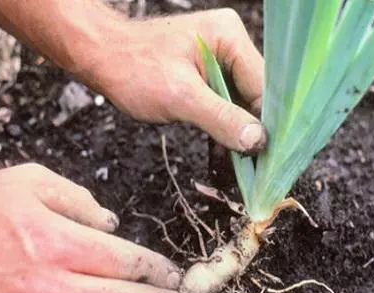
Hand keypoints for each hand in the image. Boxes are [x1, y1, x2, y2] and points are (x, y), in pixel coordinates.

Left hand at [84, 8, 265, 153]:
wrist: (101, 60)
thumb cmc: (133, 69)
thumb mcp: (180, 97)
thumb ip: (221, 118)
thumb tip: (257, 141)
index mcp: (229, 38)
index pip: (264, 85)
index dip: (270, 123)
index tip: (273, 157)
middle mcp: (230, 46)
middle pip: (255, 97)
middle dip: (254, 134)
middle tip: (259, 171)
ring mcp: (219, 62)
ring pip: (241, 107)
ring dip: (238, 138)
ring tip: (243, 173)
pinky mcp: (207, 78)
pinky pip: (224, 108)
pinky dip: (223, 133)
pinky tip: (224, 161)